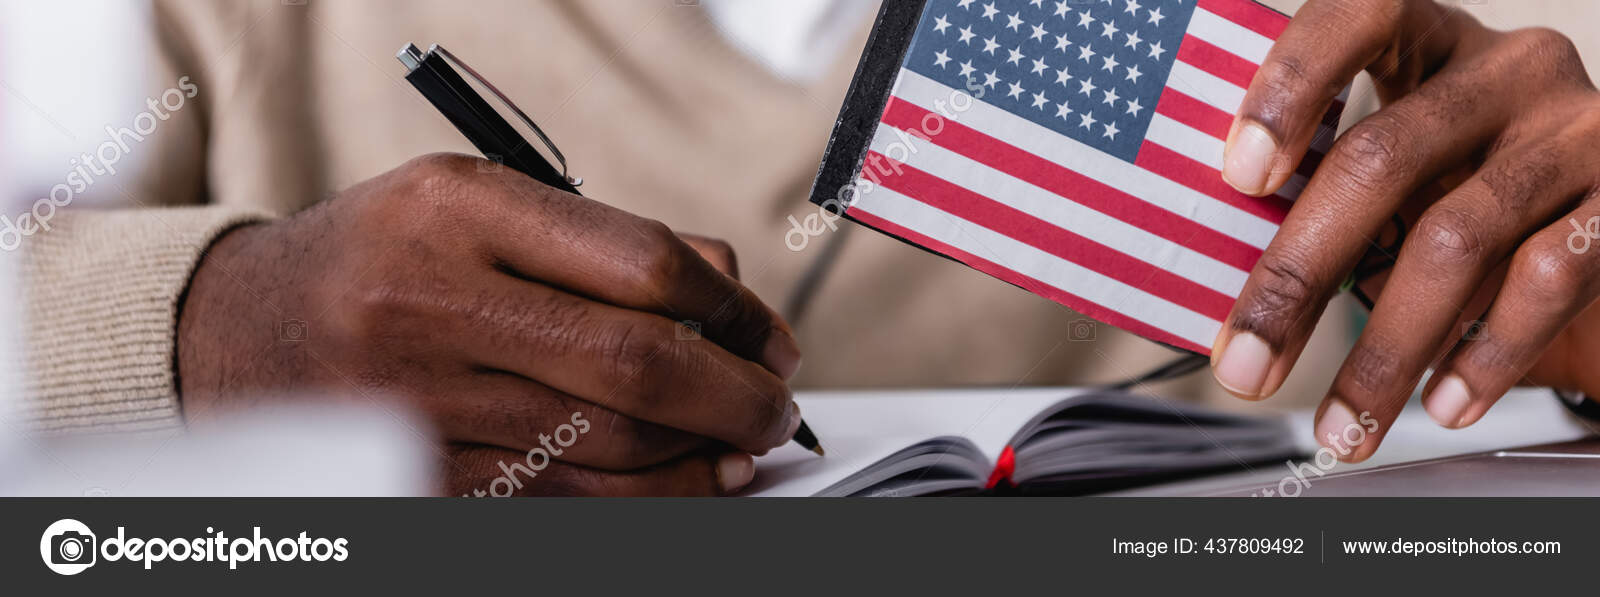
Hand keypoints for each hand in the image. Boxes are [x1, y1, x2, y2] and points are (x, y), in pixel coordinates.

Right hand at [176, 153, 802, 494]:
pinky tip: (685, 479)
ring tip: (742, 440)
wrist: (240, 330)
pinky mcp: (424, 475)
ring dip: (705, 452)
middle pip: (638, 364)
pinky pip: (567, 498)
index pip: (642, 264)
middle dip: (737, 392)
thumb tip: (731, 289)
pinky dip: (648, 495)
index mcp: (458, 210)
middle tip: (776, 400)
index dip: (731, 307)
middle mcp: (433, 302)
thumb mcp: (475, 202)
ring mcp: (423, 399)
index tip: (763, 330)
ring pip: (613, 445)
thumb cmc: (381, 255)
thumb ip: (601, 238)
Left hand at [1209, 0, 1599, 460]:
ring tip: (1341, 424)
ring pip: (1456, 238)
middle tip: (1243, 362)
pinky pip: (1545, 280)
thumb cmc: (1471, 201)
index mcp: (1427, 44)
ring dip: (1383, 350)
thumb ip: (1327, 198)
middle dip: (1296, 277)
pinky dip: (1483, 356)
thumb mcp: (1401, 178)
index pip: (1357, 18)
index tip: (1239, 175)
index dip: (1292, 85)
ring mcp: (1575, 131)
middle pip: (1381, 159)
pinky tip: (1442, 403)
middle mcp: (1507, 69)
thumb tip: (1228, 295)